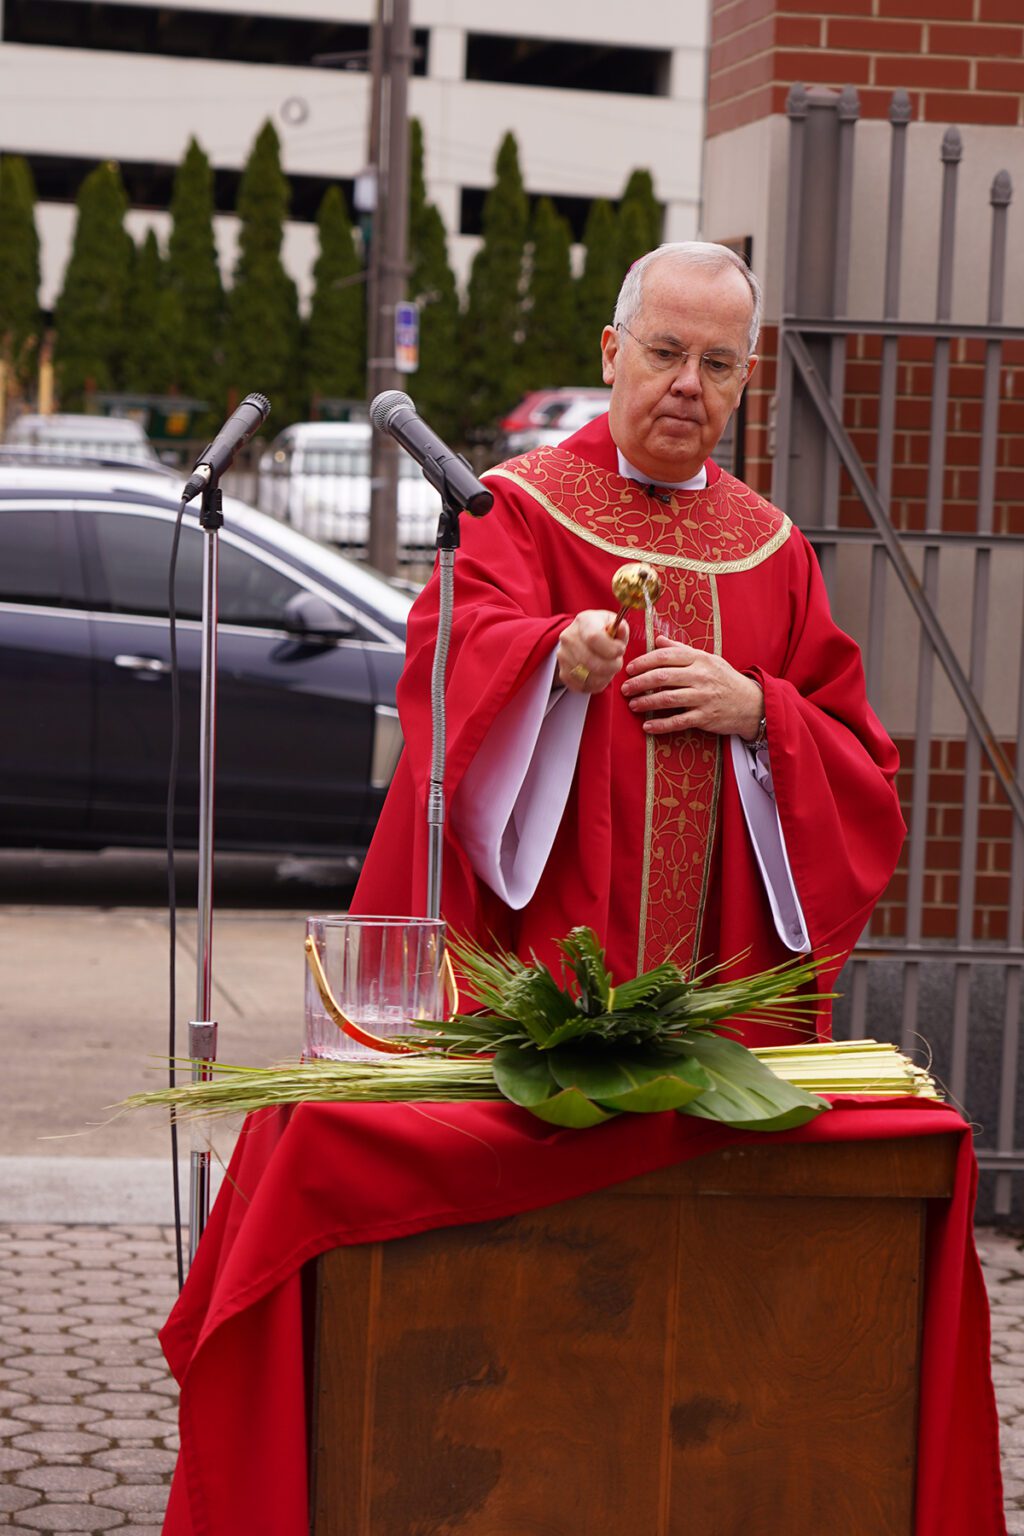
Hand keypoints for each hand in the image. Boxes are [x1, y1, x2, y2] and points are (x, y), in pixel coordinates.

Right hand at [557, 610, 628, 693]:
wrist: (582, 639)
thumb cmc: (603, 631)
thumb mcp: (614, 624)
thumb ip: (621, 628)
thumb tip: (621, 628)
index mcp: (583, 621)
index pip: (594, 637)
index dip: (612, 649)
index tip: (621, 650)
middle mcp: (569, 637)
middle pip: (591, 661)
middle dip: (612, 666)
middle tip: (617, 662)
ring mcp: (563, 656)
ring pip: (588, 676)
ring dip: (605, 676)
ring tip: (609, 669)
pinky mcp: (563, 673)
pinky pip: (583, 686)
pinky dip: (596, 685)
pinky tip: (601, 676)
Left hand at [620, 634, 763, 737]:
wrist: (751, 703)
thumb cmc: (724, 679)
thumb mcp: (707, 659)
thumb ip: (681, 650)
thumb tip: (658, 640)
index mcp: (699, 659)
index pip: (666, 656)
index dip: (644, 662)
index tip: (630, 668)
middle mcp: (701, 676)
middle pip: (663, 677)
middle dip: (639, 683)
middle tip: (625, 688)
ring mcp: (703, 697)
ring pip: (668, 699)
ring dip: (646, 702)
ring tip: (633, 705)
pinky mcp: (705, 717)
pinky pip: (678, 721)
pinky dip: (661, 725)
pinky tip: (647, 726)